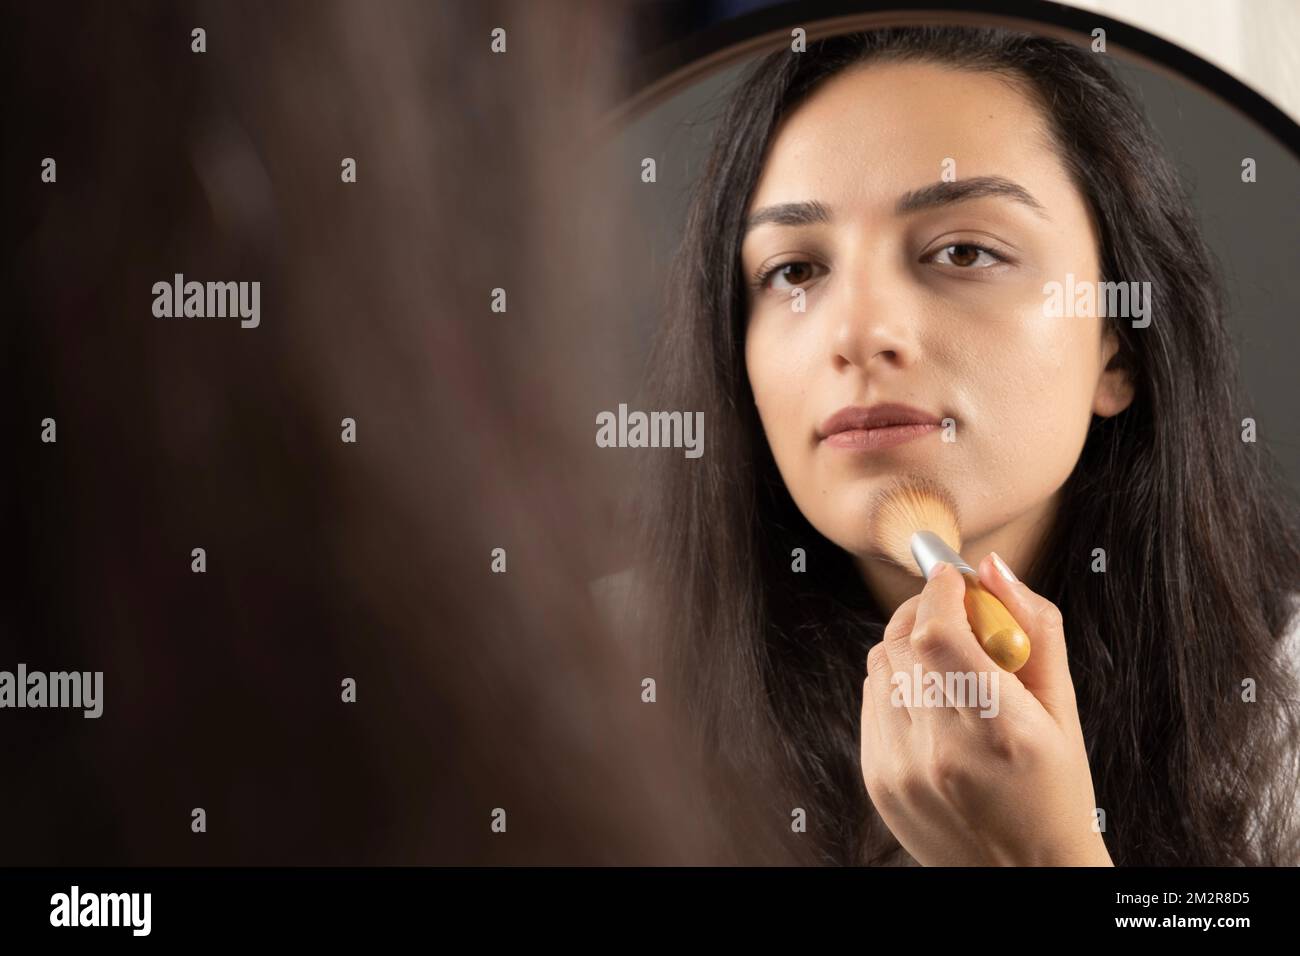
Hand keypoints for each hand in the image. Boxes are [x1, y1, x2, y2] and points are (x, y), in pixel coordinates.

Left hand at [860, 555, 1111, 865]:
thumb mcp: (1063, 711)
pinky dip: (895, 682)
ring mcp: (902, 768)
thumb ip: (1035, 630)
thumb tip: (994, 567)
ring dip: (907, 643)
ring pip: (880, 665)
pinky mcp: (877, 779)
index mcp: (1001, 731)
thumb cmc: (1056, 792)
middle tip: (954, 608)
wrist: (1023, 877)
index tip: (954, 577)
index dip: (941, 591)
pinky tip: (929, 697)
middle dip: (925, 608)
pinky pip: (871, 700)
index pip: (939, 634)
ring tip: (946, 657)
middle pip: (903, 641)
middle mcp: (943, 751)